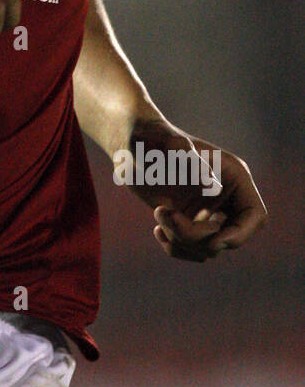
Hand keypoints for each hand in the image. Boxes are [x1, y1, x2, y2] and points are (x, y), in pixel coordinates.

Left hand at [123, 116, 267, 262]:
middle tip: (164, 213)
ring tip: (159, 212)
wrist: (130, 143)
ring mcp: (209, 212)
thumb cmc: (150, 136)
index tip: (211, 239)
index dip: (239, 234)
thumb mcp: (167, 144)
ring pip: (209, 248)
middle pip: (230, 238)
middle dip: (197, 236)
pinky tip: (157, 230)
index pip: (255, 216)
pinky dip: (175, 247)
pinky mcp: (190, 222)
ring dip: (181, 240)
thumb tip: (211, 184)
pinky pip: (192, 250)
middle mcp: (227, 196)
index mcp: (233, 176)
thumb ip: (188, 160)